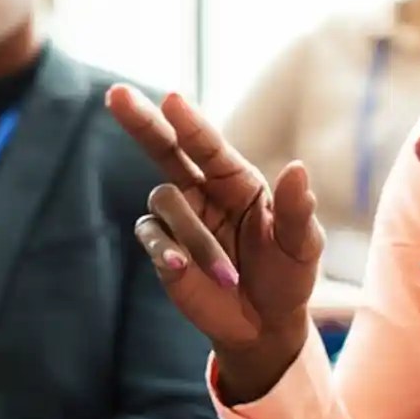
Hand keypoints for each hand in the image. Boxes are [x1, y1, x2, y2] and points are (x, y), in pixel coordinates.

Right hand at [105, 85, 323, 401]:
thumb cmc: (289, 275)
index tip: (172, 98)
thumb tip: (298, 169)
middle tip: (116, 94)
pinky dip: (165, 249)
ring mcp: (179, 218)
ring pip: (165, 201)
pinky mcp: (163, 249)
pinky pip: (152, 236)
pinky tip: (180, 268)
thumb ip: (298, 211)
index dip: (190, 121)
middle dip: (141, 121)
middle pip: (164, 147)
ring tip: (229, 275)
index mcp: (239, 179)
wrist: (265, 324)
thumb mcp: (303, 246)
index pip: (209, 144)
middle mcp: (203, 190)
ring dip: (195, 236)